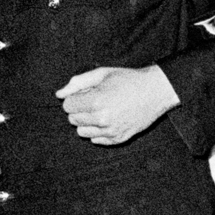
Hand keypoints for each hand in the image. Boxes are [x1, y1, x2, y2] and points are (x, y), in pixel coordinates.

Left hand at [55, 65, 178, 144]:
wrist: (155, 91)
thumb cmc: (128, 80)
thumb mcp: (102, 74)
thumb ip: (78, 83)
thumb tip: (59, 94)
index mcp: (96, 101)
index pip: (68, 106)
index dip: (75, 98)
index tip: (86, 93)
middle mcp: (102, 119)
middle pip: (73, 120)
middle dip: (79, 110)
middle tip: (95, 100)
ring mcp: (111, 131)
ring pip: (82, 132)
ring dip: (87, 122)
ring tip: (101, 110)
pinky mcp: (119, 138)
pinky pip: (96, 140)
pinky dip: (98, 131)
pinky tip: (109, 119)